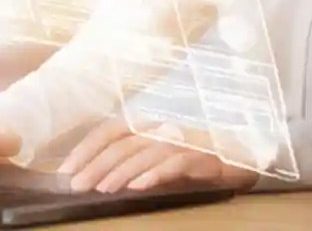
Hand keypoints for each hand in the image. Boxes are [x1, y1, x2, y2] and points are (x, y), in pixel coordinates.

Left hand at [57, 118, 258, 192]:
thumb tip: (95, 175)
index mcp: (148, 122)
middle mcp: (162, 126)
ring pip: (145, 153)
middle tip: (78, 185)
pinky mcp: (202, 154)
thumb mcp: (159, 152)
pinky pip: (174, 163)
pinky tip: (139, 187)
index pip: (110, 130)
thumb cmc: (196, 154)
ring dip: (121, 172)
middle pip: (122, 144)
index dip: (87, 148)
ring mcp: (182, 139)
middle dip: (96, 164)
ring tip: (102, 189)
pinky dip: (155, 174)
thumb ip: (134, 157)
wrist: (244, 153)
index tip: (67, 169)